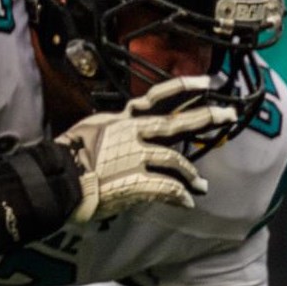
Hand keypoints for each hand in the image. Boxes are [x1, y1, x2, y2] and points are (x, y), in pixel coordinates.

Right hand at [57, 75, 235, 221]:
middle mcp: (131, 134)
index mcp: (120, 121)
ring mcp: (135, 157)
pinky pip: (167, 188)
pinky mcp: (136, 180)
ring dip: (191, 174)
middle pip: (176, 124)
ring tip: (201, 185)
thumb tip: (123, 121)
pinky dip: (179, 196)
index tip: (206, 83)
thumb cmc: (67, 155)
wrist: (58, 179)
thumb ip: (113, 126)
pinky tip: (186, 202)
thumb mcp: (90, 129)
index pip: (156, 98)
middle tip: (228, 115)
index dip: (183, 87)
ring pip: (175, 160)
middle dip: (206, 118)